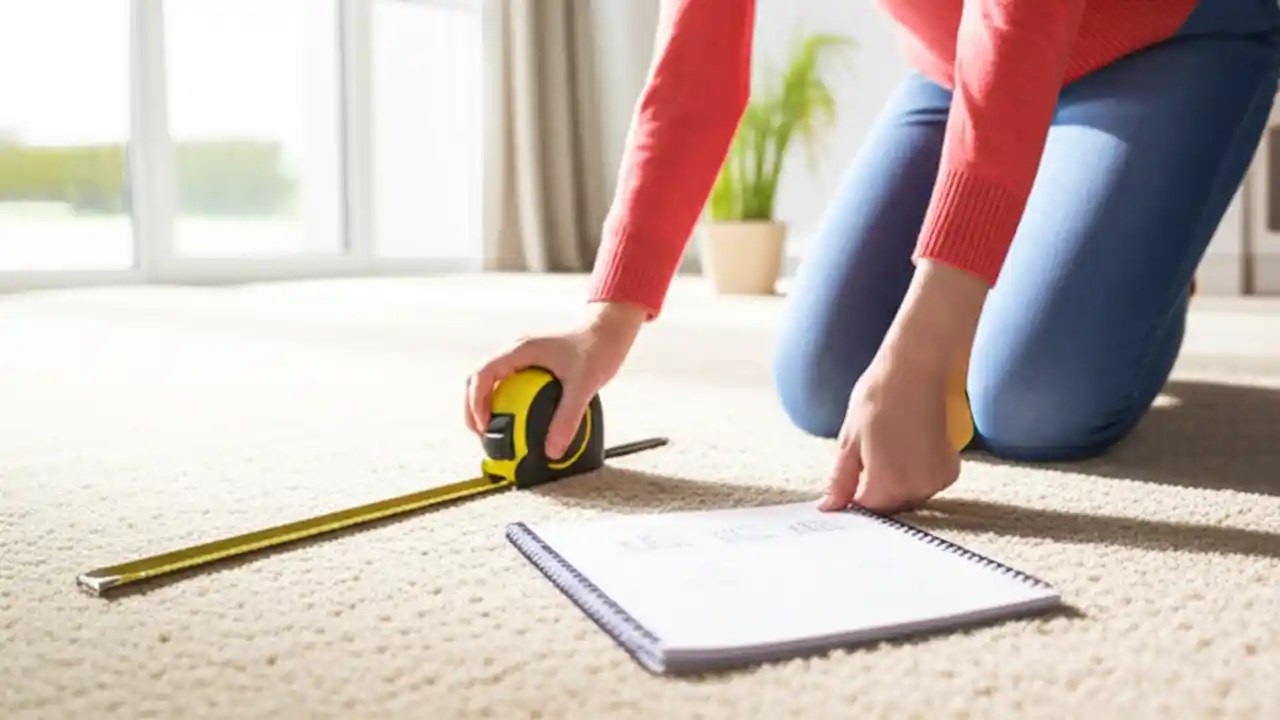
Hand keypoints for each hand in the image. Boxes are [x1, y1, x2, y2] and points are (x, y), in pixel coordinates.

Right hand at [465, 302, 645, 457]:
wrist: (608, 331)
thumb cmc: (597, 349)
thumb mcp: (584, 385)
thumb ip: (568, 418)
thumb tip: (553, 450)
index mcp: (521, 350)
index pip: (483, 374)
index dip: (476, 403)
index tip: (485, 427)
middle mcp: (516, 351)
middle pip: (478, 379)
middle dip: (473, 408)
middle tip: (483, 435)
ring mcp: (522, 357)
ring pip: (490, 381)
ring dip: (485, 405)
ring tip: (493, 431)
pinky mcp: (531, 364)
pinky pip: (508, 384)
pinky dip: (504, 402)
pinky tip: (516, 420)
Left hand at [819, 259, 987, 512]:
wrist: (917, 368)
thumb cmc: (879, 399)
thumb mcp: (849, 440)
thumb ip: (840, 480)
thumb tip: (829, 508)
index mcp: (889, 482)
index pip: (865, 510)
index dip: (851, 498)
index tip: (846, 483)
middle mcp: (918, 487)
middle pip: (887, 507)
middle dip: (872, 493)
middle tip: (864, 461)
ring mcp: (938, 480)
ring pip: (907, 497)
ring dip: (893, 485)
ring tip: (884, 450)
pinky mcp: (950, 470)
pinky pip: (925, 485)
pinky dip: (913, 476)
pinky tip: (905, 450)